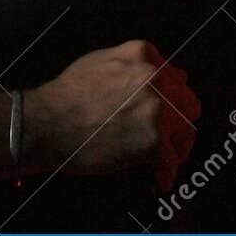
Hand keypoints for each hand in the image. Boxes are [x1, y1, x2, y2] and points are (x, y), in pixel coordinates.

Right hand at [21, 39, 199, 191]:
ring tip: (164, 159)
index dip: (169, 96)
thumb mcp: (98, 61)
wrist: (48, 122)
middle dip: (179, 119)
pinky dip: (165, 174)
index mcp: (142, 56)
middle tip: (168, 135)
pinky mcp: (155, 142)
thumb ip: (129, 65)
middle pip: (187, 102)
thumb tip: (152, 75)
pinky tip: (157, 179)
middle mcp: (155, 79)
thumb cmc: (66, 93)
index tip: (165, 110)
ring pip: (185, 132)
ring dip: (176, 146)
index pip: (175, 76)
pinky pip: (172, 162)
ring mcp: (157, 111)